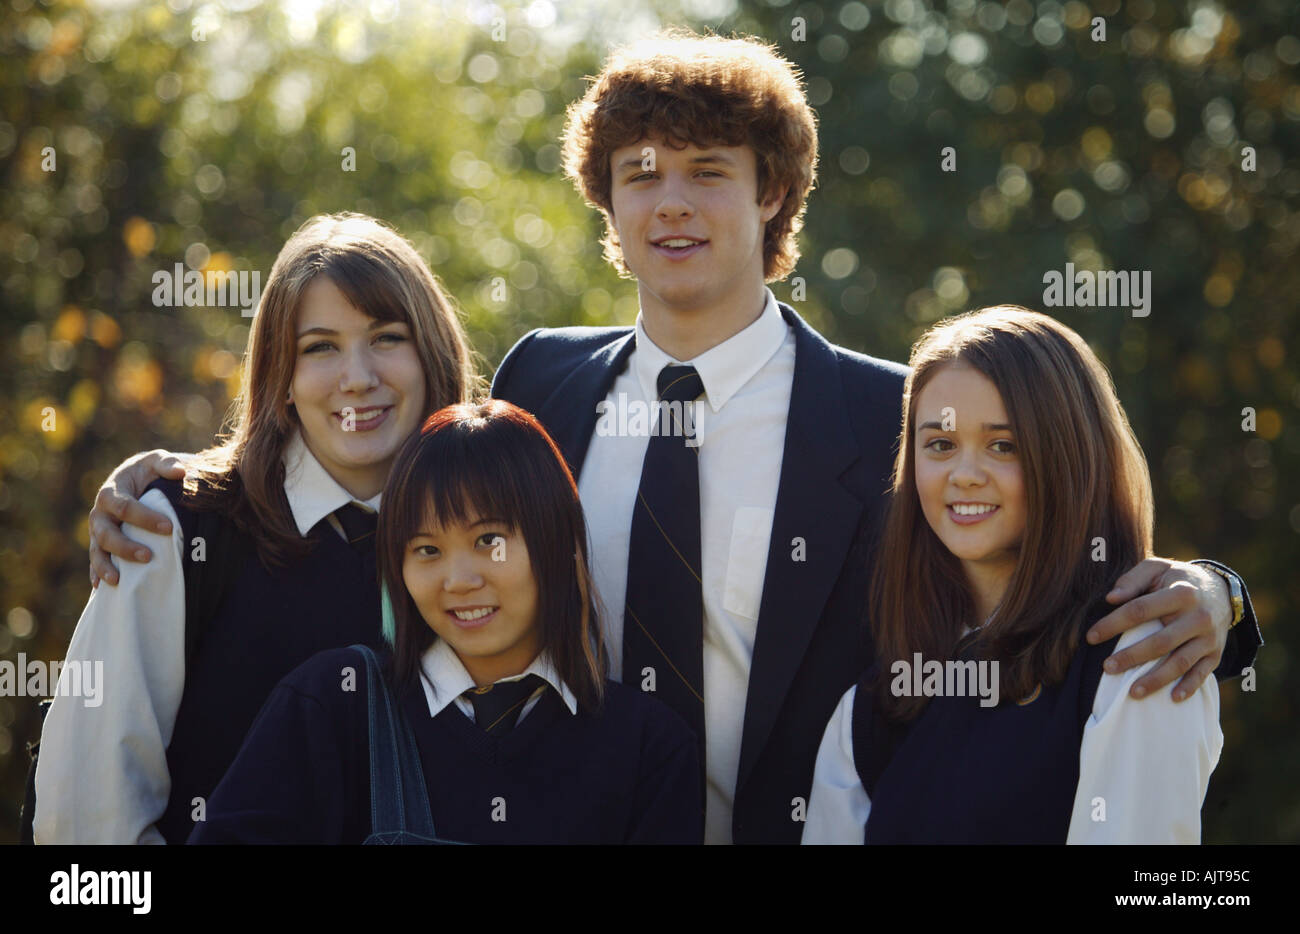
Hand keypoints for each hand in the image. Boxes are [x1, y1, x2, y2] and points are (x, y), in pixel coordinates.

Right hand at [89, 450, 189, 588]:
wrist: (133, 479)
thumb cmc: (147, 472)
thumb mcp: (156, 462)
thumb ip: (166, 464)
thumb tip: (181, 472)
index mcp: (111, 492)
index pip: (125, 507)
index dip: (144, 518)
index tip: (168, 527)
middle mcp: (100, 513)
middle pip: (107, 533)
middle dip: (125, 546)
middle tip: (148, 557)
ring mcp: (97, 531)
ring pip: (97, 550)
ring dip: (106, 566)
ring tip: (119, 580)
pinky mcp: (99, 545)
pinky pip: (95, 561)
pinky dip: (97, 574)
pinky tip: (103, 589)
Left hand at [1087, 558, 1229, 702]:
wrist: (1221, 591)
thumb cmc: (1176, 579)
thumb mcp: (1157, 568)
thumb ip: (1132, 580)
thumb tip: (1111, 598)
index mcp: (1180, 593)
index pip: (1140, 610)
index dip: (1113, 624)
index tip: (1091, 637)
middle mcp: (1198, 617)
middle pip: (1160, 641)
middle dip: (1132, 657)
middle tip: (1107, 668)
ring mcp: (1209, 637)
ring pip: (1181, 662)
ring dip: (1157, 679)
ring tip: (1133, 692)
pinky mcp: (1216, 653)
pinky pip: (1203, 673)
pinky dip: (1189, 687)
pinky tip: (1173, 698)